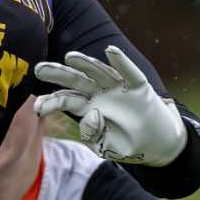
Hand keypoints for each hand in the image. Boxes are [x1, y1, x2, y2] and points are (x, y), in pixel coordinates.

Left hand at [31, 44, 187, 164]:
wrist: (161, 146)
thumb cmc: (130, 145)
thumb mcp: (108, 148)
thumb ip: (94, 135)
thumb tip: (92, 113)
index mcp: (90, 109)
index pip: (67, 101)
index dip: (52, 102)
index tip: (37, 107)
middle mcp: (101, 95)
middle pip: (77, 81)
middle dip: (58, 74)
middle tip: (38, 69)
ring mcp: (120, 89)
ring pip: (99, 73)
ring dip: (85, 63)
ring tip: (70, 56)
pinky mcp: (139, 88)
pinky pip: (130, 73)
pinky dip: (121, 62)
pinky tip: (111, 51)